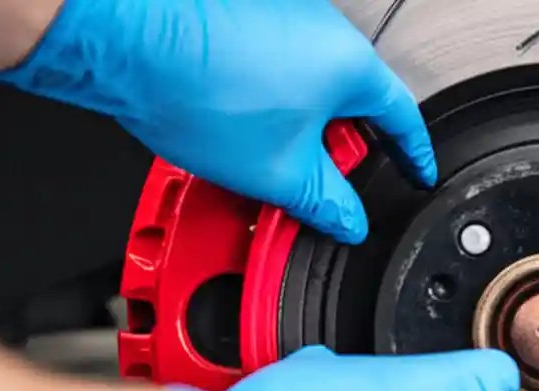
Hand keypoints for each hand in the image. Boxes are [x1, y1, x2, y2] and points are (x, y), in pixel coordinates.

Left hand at [0, 0, 434, 242]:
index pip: (402, 118)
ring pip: (307, 89)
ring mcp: (279, 17)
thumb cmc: (198, 87)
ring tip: (262, 160)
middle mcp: (322, 31)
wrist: (122, 38)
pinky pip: (270, 72)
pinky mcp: (239, 20)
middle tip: (319, 187)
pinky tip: (232, 128)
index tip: (417, 172)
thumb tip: (349, 221)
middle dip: (338, 150)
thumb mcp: (279, 173)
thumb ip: (327, 204)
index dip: (413, 155)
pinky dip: (264, 105)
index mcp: (350, 66)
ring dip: (295, 129)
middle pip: (350, 104)